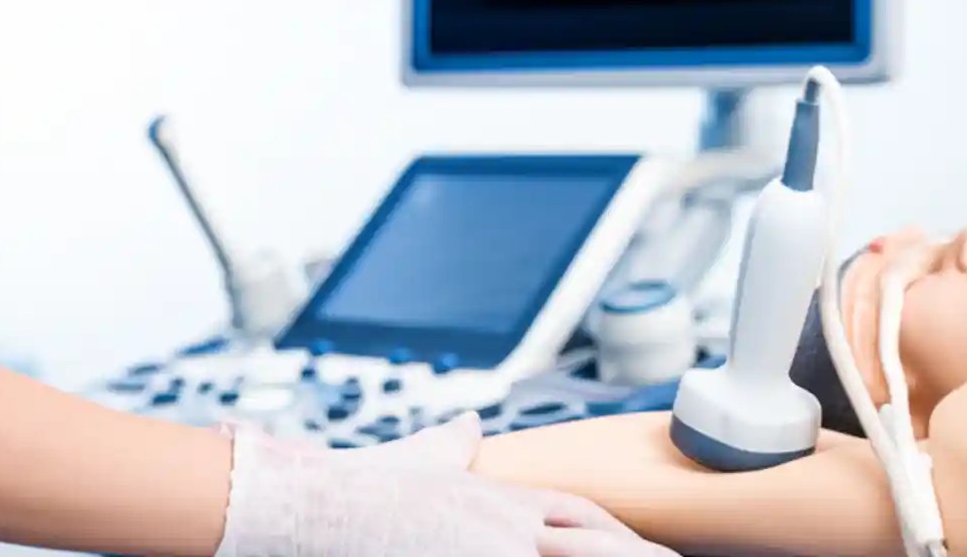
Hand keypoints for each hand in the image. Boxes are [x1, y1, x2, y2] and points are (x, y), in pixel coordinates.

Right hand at [217, 413, 679, 556]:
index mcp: (500, 495)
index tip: (647, 551)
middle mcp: (506, 522)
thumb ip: (450, 445)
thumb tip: (468, 423)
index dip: (618, 536)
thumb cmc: (361, 489)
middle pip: (594, 543)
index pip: (580, 515)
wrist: (318, 502)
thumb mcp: (418, 461)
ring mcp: (492, 549)